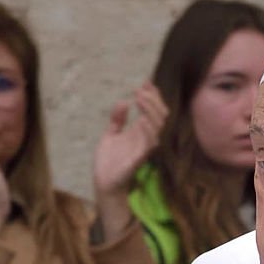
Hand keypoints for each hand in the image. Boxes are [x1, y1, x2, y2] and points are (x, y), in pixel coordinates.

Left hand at [92, 82, 167, 237]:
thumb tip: (123, 102)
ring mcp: (145, 147)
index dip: (153, 96)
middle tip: (140, 89)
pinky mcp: (140, 157)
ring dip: (150, 109)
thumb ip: (117, 119)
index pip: (154, 110)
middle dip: (153, 99)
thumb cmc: (108, 161)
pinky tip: (141, 118)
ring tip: (139, 97)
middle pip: (161, 114)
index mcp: (141, 131)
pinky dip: (148, 128)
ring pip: (158, 125)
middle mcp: (147, 138)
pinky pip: (151, 142)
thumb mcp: (111, 134)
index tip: (146, 82)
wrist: (103, 181)